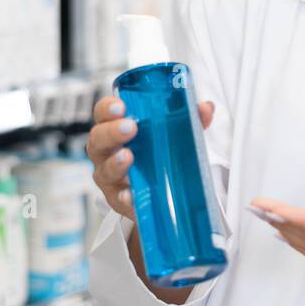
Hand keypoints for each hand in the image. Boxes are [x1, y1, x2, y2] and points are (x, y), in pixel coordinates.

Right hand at [86, 93, 216, 220]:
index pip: (104, 114)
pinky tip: (131, 194)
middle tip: (130, 128)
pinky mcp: (118, 200)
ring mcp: (110, 177)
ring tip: (128, 157)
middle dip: (112, 132)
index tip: (121, 106)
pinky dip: (125, 197)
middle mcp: (107, 152)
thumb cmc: (155, 155)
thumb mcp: (172, 135)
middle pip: (98, 139)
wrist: (157, 192)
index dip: (108, 108)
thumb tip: (206, 108)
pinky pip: (118, 199)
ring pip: (104, 169)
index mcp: (115, 129)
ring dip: (115, 163)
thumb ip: (188, 120)